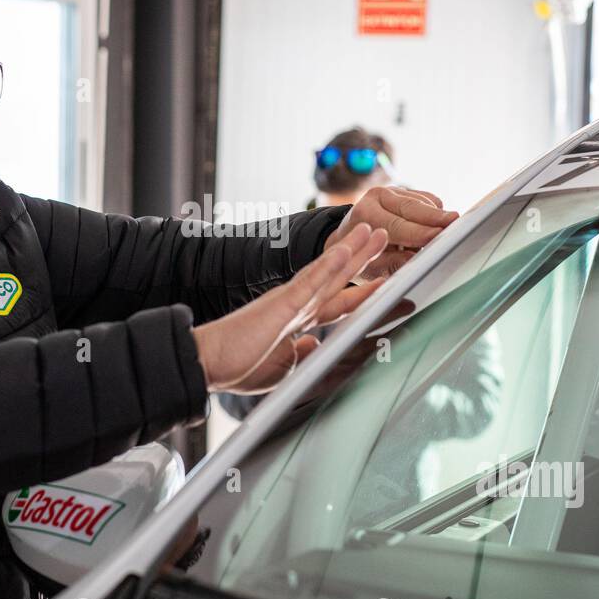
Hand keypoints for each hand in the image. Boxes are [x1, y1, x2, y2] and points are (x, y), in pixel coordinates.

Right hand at [193, 223, 388, 392]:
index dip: (366, 294)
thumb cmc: (237, 366)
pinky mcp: (281, 304)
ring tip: (374, 231)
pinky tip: (345, 250)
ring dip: (353, 251)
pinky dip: (329, 265)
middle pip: (339, 279)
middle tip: (385, 237)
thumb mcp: (284, 366)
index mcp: (298, 321)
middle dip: (363, 259)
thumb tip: (316, 345)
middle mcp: (298, 307)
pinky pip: (310, 281)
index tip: (390, 286)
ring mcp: (291, 302)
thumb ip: (303, 353)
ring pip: (329, 272)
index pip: (339, 304)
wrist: (209, 364)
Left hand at [323, 186, 458, 280]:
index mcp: (366, 215)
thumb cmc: (362, 254)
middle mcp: (378, 197)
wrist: (351, 237)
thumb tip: (415, 259)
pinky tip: (434, 227)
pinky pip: (428, 199)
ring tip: (443, 236)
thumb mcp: (372, 266)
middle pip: (413, 207)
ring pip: (423, 202)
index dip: (419, 232)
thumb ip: (392, 262)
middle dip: (435, 216)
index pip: (397, 225)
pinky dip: (435, 212)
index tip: (437, 236)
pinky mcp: (405, 190)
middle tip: (456, 222)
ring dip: (436, 217)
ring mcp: (392, 191)